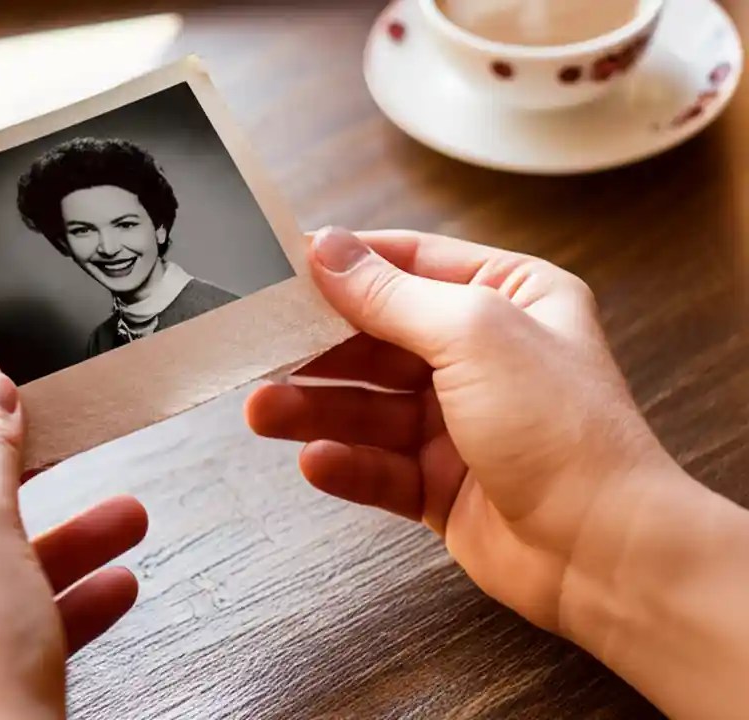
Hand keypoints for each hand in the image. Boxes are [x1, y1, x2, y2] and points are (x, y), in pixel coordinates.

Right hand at [247, 228, 748, 718]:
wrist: (602, 551)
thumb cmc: (565, 433)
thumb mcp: (473, 334)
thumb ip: (392, 295)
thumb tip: (330, 249)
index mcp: (510, 299)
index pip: (412, 265)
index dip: (348, 265)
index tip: (284, 265)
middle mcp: (485, 357)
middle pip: (377, 339)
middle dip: (319, 348)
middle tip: (259, 349)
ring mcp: (461, 422)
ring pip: (368, 406)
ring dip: (316, 408)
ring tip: (264, 411)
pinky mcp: (441, 483)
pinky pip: (377, 465)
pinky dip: (345, 464)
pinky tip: (316, 462)